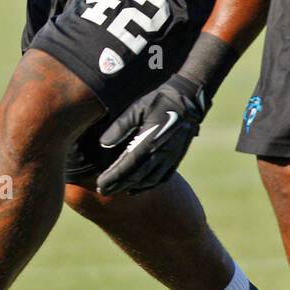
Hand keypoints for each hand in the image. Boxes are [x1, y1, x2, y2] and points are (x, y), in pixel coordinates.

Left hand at [96, 74, 207, 194]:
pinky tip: (138, 187)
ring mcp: (171, 157)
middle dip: (118, 186)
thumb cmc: (159, 100)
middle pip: (137, 177)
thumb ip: (120, 126)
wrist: (189, 98)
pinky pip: (163, 177)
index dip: (113, 177)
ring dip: (132, 187)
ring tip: (117, 190)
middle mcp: (161, 153)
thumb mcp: (137, 108)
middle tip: (102, 191)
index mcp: (149, 141)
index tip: (100, 184)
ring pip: (150, 180)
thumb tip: (103, 144)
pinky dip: (149, 185)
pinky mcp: (177, 157)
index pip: (127, 166)